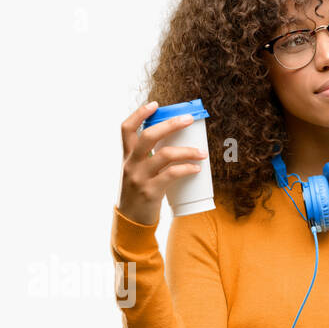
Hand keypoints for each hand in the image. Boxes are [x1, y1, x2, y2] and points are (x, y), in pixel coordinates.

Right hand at [117, 101, 208, 225]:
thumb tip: (171, 142)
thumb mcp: (134, 172)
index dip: (139, 114)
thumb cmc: (137, 194)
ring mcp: (140, 178)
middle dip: (171, 124)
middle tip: (188, 120)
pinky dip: (186, 168)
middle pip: (149, 136)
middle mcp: (131, 164)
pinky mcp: (151, 191)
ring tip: (201, 152)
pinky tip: (196, 168)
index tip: (155, 104)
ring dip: (187, 151)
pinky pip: (172, 174)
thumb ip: (145, 158)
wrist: (130, 223)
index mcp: (127, 157)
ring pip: (165, 154)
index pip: (126, 128)